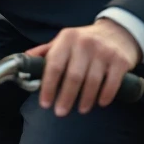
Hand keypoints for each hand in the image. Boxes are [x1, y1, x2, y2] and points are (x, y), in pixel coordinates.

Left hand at [26, 19, 140, 116]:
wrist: (118, 31)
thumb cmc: (85, 40)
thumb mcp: (64, 40)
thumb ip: (45, 51)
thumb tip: (24, 60)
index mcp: (67, 39)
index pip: (54, 65)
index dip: (48, 87)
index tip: (45, 103)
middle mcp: (85, 43)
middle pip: (73, 77)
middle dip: (65, 98)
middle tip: (60, 112)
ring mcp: (104, 51)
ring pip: (92, 82)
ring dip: (85, 100)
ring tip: (81, 109)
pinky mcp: (120, 60)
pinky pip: (111, 83)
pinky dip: (105, 96)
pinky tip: (100, 103)